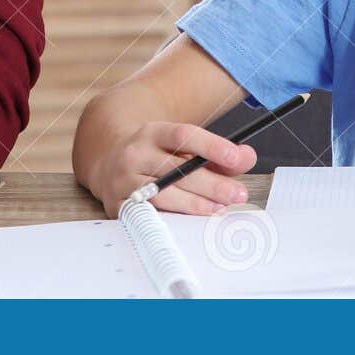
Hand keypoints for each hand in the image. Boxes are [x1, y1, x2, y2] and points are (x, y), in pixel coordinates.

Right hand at [90, 121, 254, 216]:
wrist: (108, 161)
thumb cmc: (157, 156)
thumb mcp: (182, 145)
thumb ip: (217, 152)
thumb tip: (246, 157)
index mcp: (152, 132)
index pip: (183, 135)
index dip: (211, 146)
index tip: (237, 159)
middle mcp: (134, 153)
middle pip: (176, 169)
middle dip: (212, 184)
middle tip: (239, 194)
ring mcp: (123, 180)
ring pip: (164, 194)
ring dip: (196, 204)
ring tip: (221, 208)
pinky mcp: (119, 205)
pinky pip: (150, 215)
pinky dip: (174, 219)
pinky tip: (194, 221)